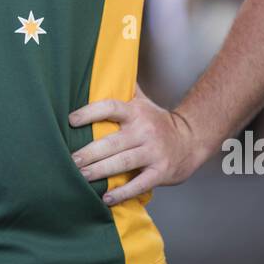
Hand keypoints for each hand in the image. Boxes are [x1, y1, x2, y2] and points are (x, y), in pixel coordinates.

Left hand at [69, 84, 197, 206]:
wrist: (191, 140)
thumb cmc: (158, 122)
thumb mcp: (143, 101)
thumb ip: (125, 88)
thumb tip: (105, 66)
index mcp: (136, 112)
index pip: (111, 107)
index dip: (90, 112)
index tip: (72, 120)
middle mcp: (144, 131)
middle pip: (112, 142)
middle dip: (89, 152)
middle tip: (71, 160)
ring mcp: (153, 152)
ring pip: (122, 163)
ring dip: (100, 171)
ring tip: (82, 176)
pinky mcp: (160, 172)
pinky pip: (139, 184)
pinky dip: (122, 193)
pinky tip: (106, 198)